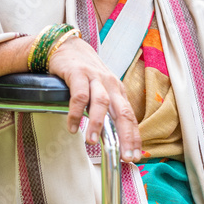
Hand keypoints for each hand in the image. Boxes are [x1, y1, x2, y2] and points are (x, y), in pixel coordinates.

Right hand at [47, 36, 141, 162]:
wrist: (67, 47)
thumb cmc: (85, 74)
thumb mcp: (100, 91)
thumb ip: (106, 111)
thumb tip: (113, 139)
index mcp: (118, 92)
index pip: (130, 118)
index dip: (134, 138)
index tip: (136, 156)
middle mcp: (110, 85)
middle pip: (123, 112)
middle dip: (126, 135)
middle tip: (124, 155)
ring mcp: (95, 78)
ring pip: (102, 102)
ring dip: (98, 124)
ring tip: (92, 142)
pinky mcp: (78, 73)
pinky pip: (79, 95)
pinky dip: (76, 113)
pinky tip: (72, 127)